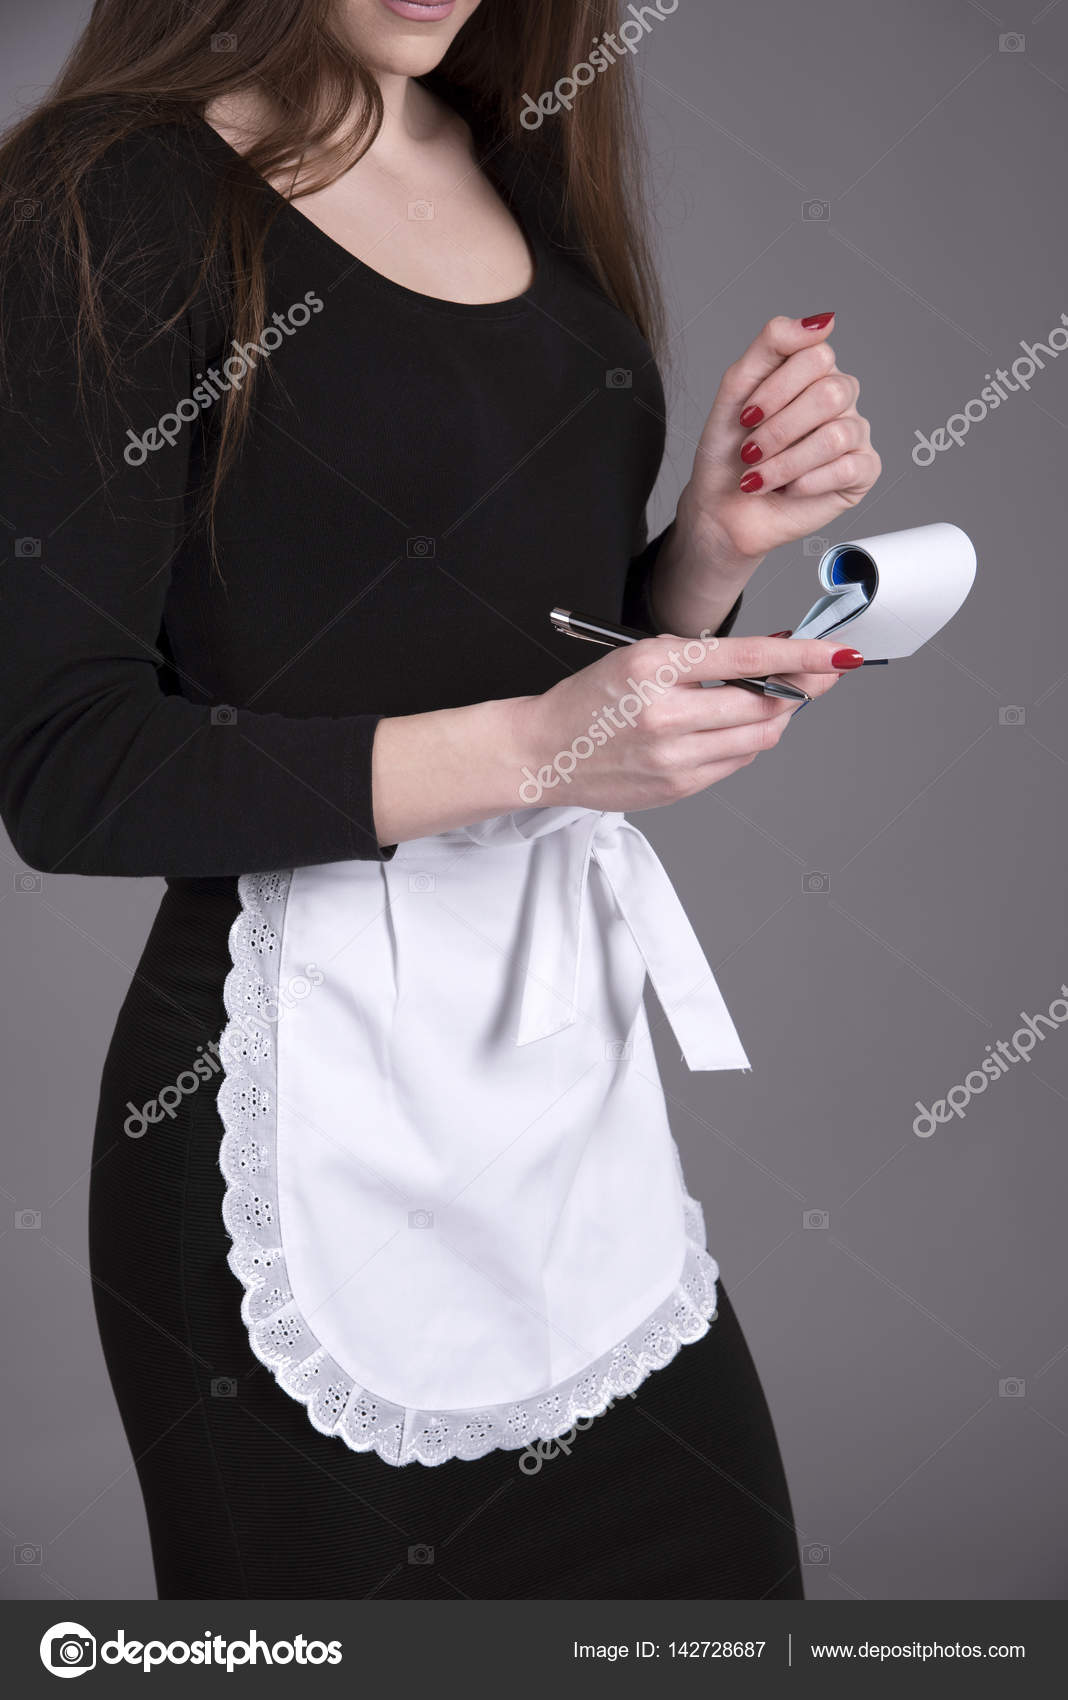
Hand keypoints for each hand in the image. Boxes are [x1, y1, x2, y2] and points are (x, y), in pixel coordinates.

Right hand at [518, 632, 857, 813]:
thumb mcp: (642, 657)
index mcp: (653, 668)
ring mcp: (673, 757)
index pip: (748, 658)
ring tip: (763, 699)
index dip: (803, 656)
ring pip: (759, 736)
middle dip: (798, 689)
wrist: (544, 751)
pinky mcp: (677, 787)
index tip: (839, 654)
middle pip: (765, 703)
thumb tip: (777, 653)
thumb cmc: (592, 700)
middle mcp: (665, 714)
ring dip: (775, 716)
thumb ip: (707, 656)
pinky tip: (728, 728)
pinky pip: (737, 762)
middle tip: (811, 676)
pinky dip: (746, 741)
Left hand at [680, 312, 881, 567]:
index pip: (817, 355)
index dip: (776, 390)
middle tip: (751, 451)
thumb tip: (824, 320)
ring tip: (761, 477)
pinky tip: (788, 489)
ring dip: (786, 462)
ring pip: (836, 435)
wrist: (722, 509)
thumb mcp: (736, 388)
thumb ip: (773, 343)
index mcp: (813, 370)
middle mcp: (840, 396)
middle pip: (829, 394)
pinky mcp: (862, 472)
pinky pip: (848, 468)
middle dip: (778, 430)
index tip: (746, 415)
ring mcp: (854, 433)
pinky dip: (807, 482)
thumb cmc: (728, 450)